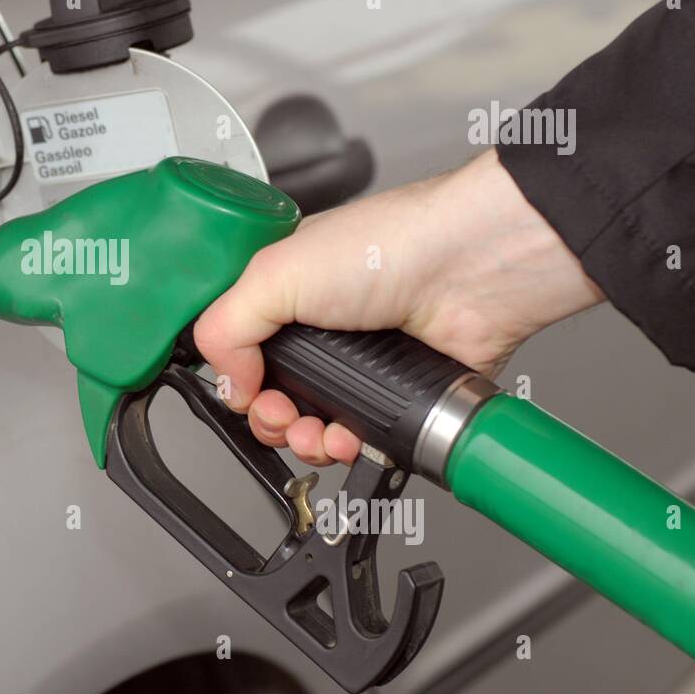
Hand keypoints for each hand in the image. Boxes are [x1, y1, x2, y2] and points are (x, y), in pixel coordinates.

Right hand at [193, 150, 603, 465]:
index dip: (233, 376)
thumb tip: (225, 382)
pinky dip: (345, 447)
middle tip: (280, 412)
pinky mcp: (393, 396)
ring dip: (302, 439)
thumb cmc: (390, 246)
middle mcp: (318, 328)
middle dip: (268, 417)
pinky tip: (346, 438)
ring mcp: (357, 364)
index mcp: (284, 292)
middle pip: (268, 395)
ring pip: (308, 424)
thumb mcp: (274, 274)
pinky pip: (356, 439)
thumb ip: (225, 327)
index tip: (243, 387)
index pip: (237, 348)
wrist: (470, 274)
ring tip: (314, 432)